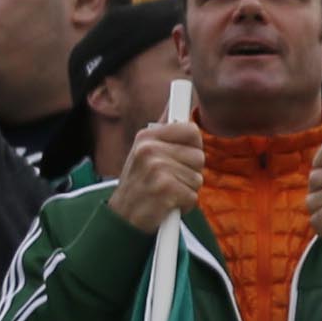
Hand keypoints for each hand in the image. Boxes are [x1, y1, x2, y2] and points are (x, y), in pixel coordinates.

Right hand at [113, 118, 203, 232]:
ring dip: (186, 189)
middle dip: (190, 172)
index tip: (181, 157)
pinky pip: (193, 195)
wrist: (122, 216)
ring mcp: (156, 168)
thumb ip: (164, 131)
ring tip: (165, 192)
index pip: (192, 130)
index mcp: (146, 136)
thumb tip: (176, 104)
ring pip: (197, 178)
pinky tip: (166, 204)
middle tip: (168, 180)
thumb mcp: (145, 152)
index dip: (193, 147)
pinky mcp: (164, 189)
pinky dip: (184, 204)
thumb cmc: (140, 183)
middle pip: (199, 156)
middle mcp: (149, 149)